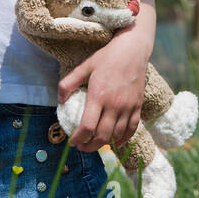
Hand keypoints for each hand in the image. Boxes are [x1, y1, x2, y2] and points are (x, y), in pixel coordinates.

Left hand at [57, 33, 150, 152]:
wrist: (133, 50)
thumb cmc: (107, 57)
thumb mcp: (84, 66)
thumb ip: (68, 83)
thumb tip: (60, 101)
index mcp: (98, 96)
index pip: (87, 127)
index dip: (78, 139)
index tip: (73, 142)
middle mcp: (114, 105)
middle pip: (102, 136)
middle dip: (90, 146)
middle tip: (82, 147)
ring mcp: (128, 107)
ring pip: (117, 135)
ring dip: (105, 144)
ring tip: (95, 144)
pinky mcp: (138, 106)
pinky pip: (132, 129)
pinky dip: (124, 139)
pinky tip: (116, 142)